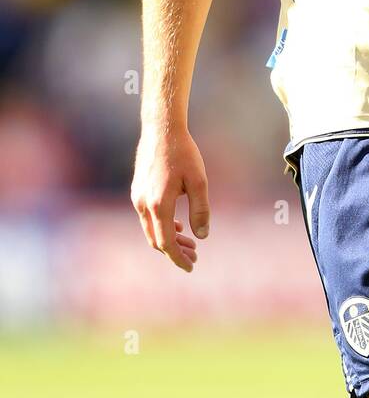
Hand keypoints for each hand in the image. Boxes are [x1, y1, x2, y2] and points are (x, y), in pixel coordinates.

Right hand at [131, 127, 209, 273]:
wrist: (162, 129)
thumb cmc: (184, 153)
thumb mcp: (199, 181)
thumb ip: (201, 210)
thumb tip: (202, 237)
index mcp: (159, 205)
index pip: (166, 243)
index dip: (178, 258)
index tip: (190, 267)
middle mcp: (143, 204)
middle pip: (156, 240)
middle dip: (175, 251)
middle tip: (195, 256)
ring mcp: (138, 197)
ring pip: (151, 229)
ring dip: (168, 239)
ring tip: (189, 243)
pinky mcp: (138, 190)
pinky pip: (148, 218)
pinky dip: (162, 226)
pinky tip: (178, 225)